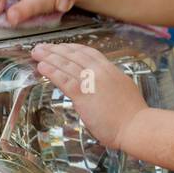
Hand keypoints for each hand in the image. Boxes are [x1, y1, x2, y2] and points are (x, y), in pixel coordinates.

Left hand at [30, 42, 147, 149]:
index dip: (73, 48)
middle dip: (57, 50)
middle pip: (74, 55)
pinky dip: (52, 72)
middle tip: (42, 47)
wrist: (136, 126)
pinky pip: (64, 80)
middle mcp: (101, 72)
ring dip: (50, 57)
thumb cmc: (133, 115)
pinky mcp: (83, 95)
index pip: (89, 53)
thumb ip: (110, 85)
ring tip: (37, 52)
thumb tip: (101, 87)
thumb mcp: (123, 90)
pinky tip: (42, 67)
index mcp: (111, 70)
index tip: (62, 46)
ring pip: (67, 65)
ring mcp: (92, 82)